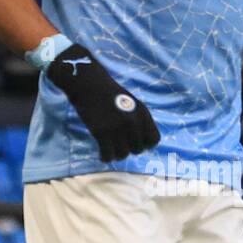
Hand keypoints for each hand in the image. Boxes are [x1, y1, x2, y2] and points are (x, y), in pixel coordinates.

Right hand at [47, 43, 160, 161]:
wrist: (88, 84)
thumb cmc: (108, 93)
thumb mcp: (131, 103)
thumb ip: (137, 120)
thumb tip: (141, 143)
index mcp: (142, 113)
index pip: (154, 139)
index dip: (146, 144)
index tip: (135, 142)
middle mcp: (133, 122)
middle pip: (137, 150)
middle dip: (128, 149)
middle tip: (119, 146)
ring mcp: (117, 128)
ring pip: (123, 155)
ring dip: (116, 155)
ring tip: (110, 150)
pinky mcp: (101, 132)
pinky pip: (108, 155)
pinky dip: (105, 157)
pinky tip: (102, 155)